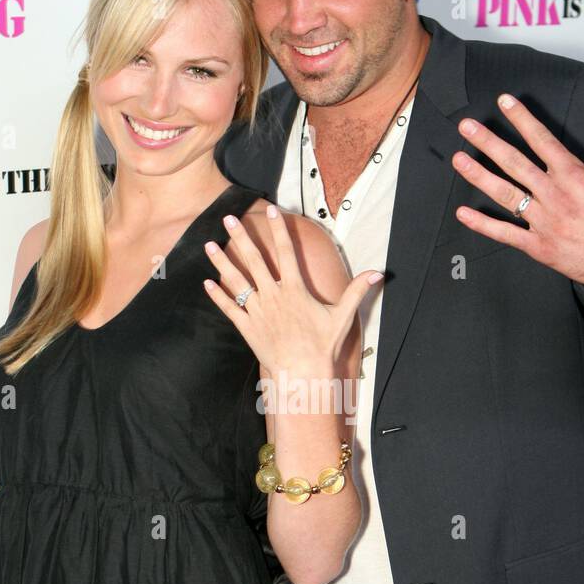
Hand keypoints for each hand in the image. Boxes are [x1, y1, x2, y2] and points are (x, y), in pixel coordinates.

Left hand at [202, 204, 381, 374]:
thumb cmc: (322, 346)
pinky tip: (206, 282)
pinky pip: (228, 308)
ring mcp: (257, 311)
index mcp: (295, 289)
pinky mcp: (247, 327)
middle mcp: (273, 296)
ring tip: (208, 244)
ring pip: (236, 281)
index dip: (279, 229)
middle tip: (229, 218)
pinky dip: (217, 295)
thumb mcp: (342, 316)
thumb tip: (378, 273)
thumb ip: (356, 291)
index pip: (286, 252)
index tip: (271, 210)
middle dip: (241, 237)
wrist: (302, 373)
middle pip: (254, 260)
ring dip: (222, 262)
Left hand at [451, 93, 583, 289]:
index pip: (542, 138)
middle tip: (466, 127)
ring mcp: (544, 221)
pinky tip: (463, 213)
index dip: (521, 118)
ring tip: (459, 159)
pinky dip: (482, 224)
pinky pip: (505, 233)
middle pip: (515, 162)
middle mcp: (555, 195)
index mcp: (573, 175)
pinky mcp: (539, 247)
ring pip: (505, 194)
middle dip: (488, 142)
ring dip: (479, 175)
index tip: (504, 102)